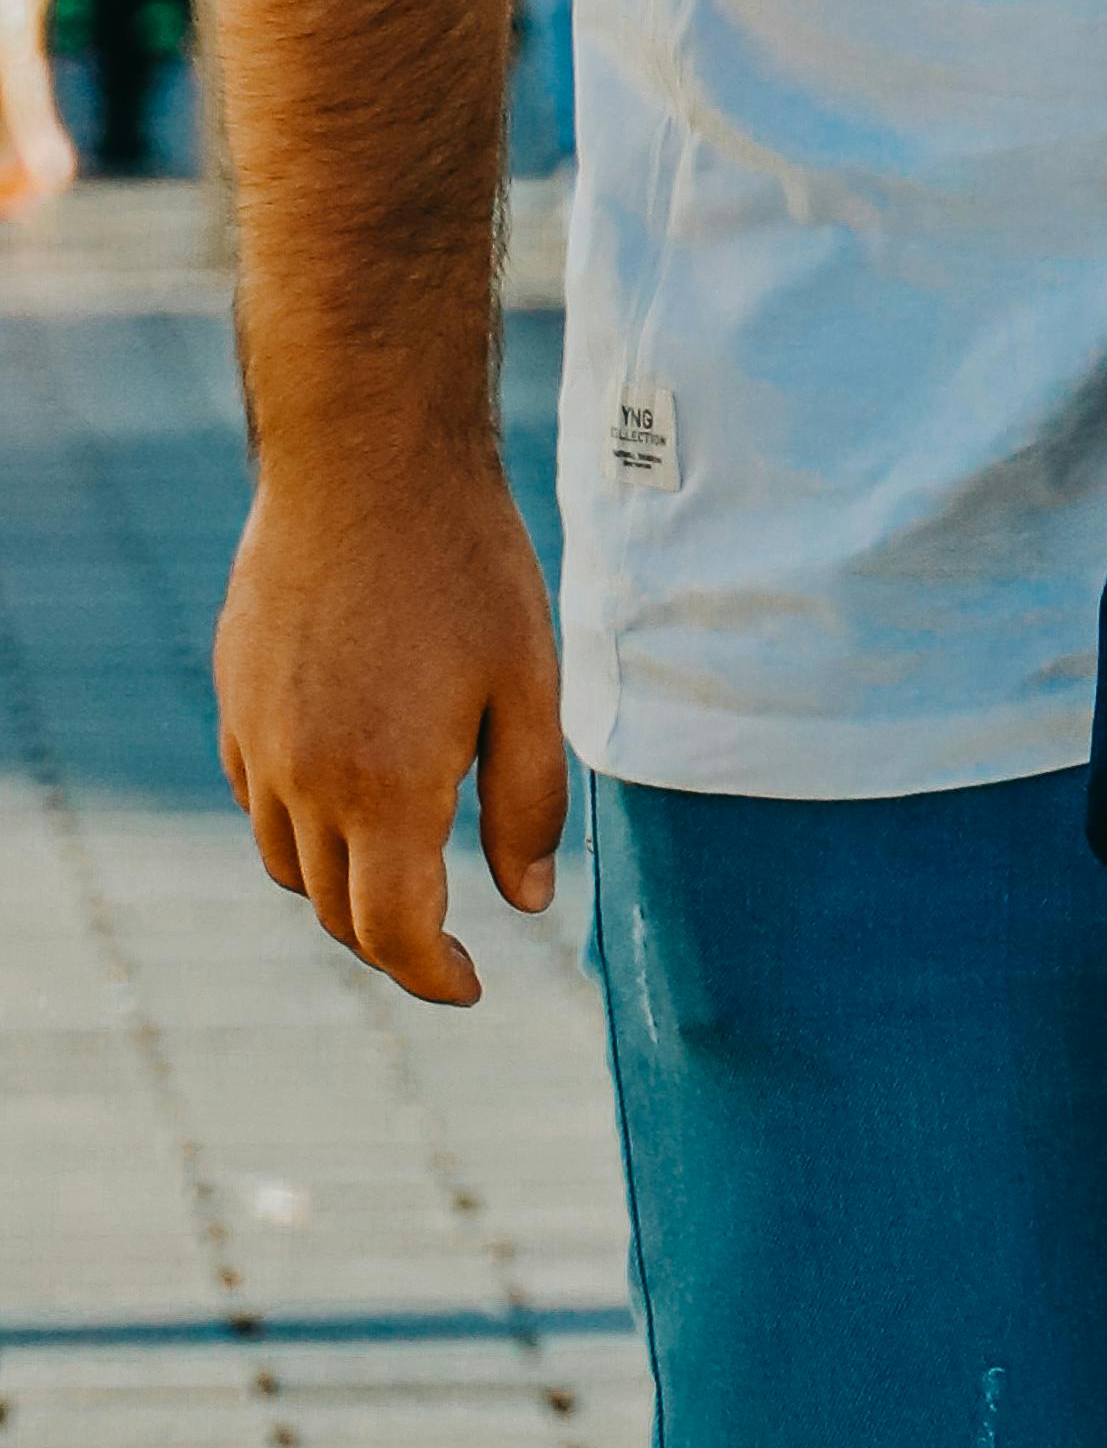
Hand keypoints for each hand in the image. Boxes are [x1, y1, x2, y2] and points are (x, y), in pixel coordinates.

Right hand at [216, 437, 566, 1006]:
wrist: (365, 462)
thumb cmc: (466, 566)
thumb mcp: (529, 685)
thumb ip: (528, 803)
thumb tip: (526, 901)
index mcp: (386, 788)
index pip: (395, 934)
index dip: (433, 978)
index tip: (469, 985)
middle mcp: (305, 778)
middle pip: (335, 911)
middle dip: (392, 942)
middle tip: (446, 939)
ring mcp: (257, 738)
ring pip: (286, 861)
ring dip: (340, 887)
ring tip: (401, 869)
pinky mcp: (236, 697)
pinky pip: (257, 797)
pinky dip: (299, 824)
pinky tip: (350, 791)